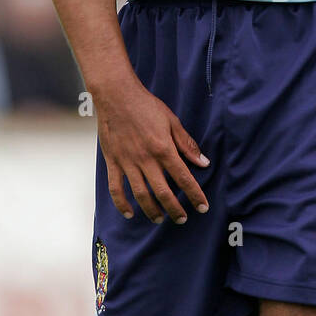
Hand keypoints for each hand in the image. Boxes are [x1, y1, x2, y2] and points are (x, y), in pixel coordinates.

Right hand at [94, 76, 209, 224]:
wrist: (116, 95)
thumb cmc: (145, 106)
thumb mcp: (172, 121)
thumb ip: (187, 144)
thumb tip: (203, 162)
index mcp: (163, 148)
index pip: (184, 178)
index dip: (195, 195)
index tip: (202, 207)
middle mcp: (146, 159)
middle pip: (163, 192)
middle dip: (175, 209)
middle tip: (182, 219)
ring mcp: (127, 162)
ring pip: (141, 195)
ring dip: (152, 211)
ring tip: (160, 219)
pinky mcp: (113, 161)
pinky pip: (116, 188)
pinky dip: (122, 204)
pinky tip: (130, 213)